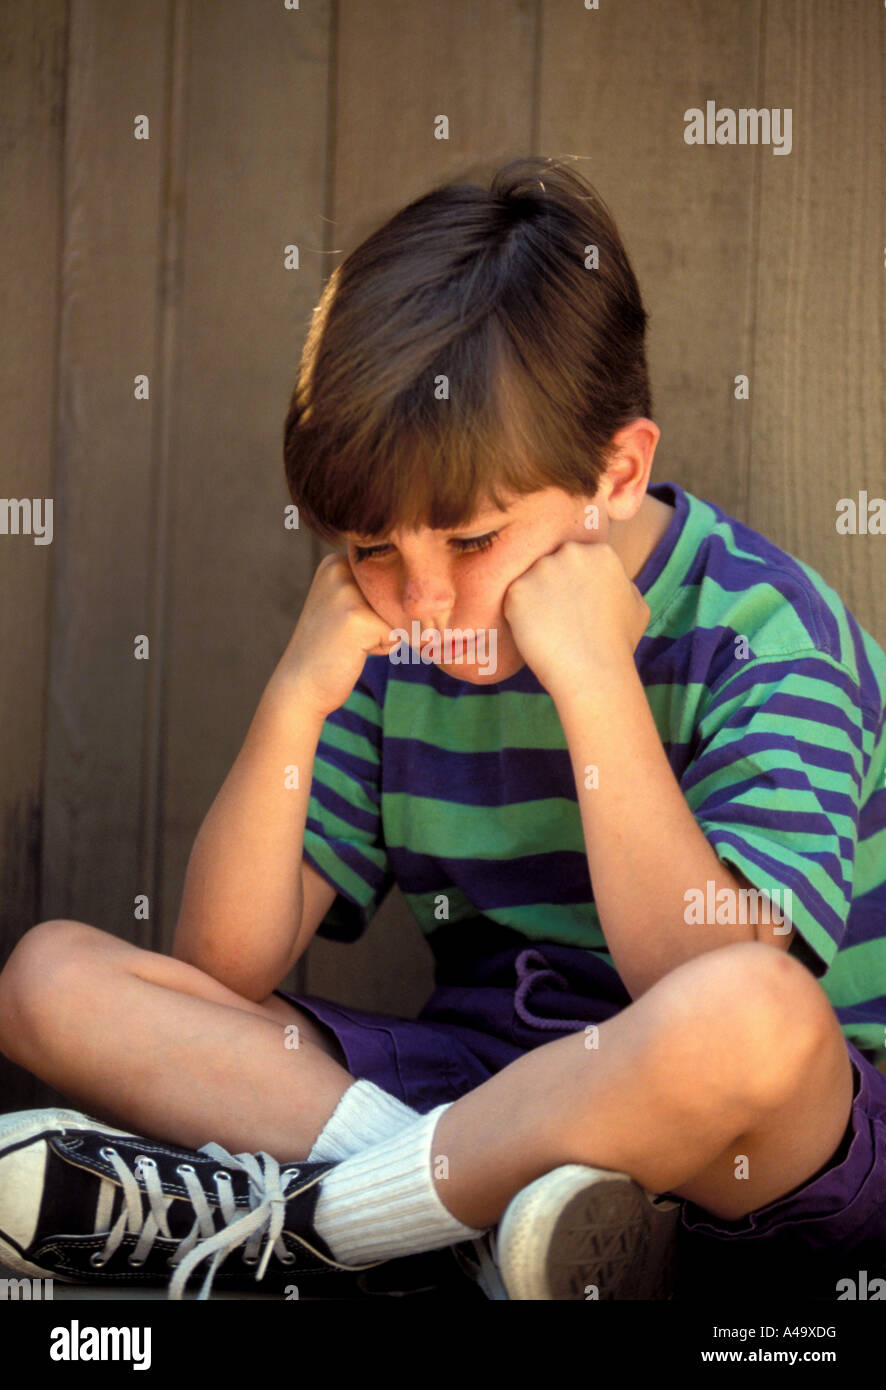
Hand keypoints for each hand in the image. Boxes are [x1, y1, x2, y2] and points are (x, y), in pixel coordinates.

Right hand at [272, 553, 400, 717]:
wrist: (300, 685)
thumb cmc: (332, 647)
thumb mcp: (348, 603)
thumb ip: (377, 587)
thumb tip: (428, 595)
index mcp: (336, 561)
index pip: (390, 576)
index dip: (379, 605)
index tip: (348, 621)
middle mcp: (339, 569)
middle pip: (397, 592)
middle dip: (384, 619)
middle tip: (349, 634)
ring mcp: (346, 592)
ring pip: (398, 612)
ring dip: (385, 633)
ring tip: (352, 642)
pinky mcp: (358, 619)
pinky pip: (397, 633)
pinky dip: (384, 648)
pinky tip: (354, 651)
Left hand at [501, 540, 649, 695]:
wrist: (594, 672)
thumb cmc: (618, 645)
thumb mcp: (638, 607)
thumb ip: (623, 585)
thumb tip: (615, 581)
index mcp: (600, 552)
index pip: (577, 559)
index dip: (575, 584)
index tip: (577, 607)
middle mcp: (571, 553)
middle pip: (552, 564)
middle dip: (552, 586)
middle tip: (560, 618)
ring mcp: (542, 569)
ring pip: (531, 581)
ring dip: (535, 601)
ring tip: (549, 629)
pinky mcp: (518, 590)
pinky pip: (514, 600)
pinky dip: (519, 617)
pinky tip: (536, 634)